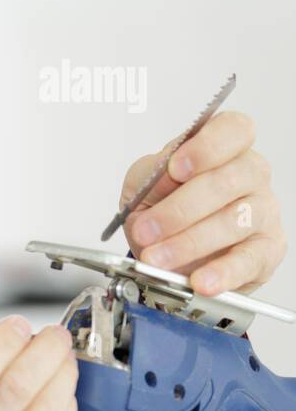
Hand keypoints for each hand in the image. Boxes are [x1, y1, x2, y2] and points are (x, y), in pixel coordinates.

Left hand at [120, 111, 285, 294]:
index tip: (175, 168)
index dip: (207, 147)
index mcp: (224, 148)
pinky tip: (200, 280)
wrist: (169, 251)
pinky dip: (221, 272)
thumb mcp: (142, 184)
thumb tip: (164, 175)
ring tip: (156, 258)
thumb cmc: (161, 209)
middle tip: (147, 229)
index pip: (233, 130)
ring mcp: (264, 212)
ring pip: (234, 221)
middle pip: (227, 181)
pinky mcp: (267, 250)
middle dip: (180, 209)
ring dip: (188, 243)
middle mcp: (251, 175)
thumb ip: (152, 174)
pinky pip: (248, 260)